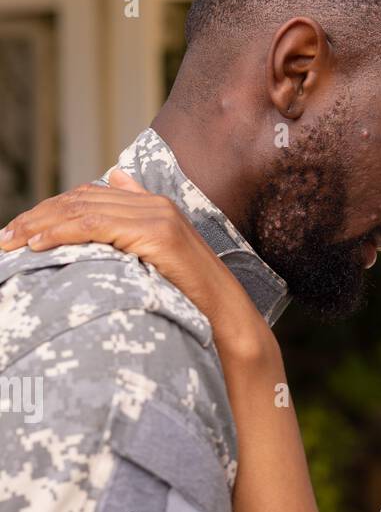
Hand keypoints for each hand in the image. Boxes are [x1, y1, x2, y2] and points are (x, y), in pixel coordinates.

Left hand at [1, 171, 260, 343]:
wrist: (229, 324)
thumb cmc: (193, 304)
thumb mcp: (156, 265)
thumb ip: (133, 230)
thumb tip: (111, 187)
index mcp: (152, 207)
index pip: (87, 198)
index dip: (49, 211)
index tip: (18, 233)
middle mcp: (154, 205)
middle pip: (79, 200)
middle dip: (37, 217)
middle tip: (5, 239)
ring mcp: (158, 217)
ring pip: (82, 210)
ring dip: (40, 224)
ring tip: (13, 242)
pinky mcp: (158, 234)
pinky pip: (96, 226)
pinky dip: (62, 232)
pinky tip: (39, 245)